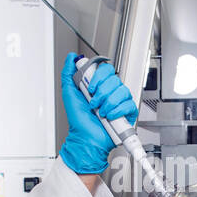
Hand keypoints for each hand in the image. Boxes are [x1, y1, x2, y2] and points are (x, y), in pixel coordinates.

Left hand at [59, 52, 137, 173]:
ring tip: (100, 112)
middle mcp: (111, 92)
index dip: (98, 77)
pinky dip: (117, 111)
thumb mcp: (69, 93)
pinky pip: (129, 105)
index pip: (106, 70)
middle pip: (115, 79)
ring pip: (122, 91)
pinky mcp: (128, 113)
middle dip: (101, 93)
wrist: (85, 138)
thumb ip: (68, 73)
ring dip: (108, 103)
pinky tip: (109, 116)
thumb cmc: (78, 120)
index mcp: (99, 86)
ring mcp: (120, 102)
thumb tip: (71, 58)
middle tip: (94, 103)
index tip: (90, 88)